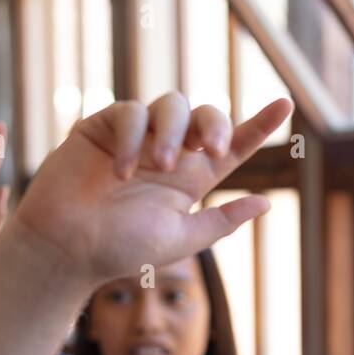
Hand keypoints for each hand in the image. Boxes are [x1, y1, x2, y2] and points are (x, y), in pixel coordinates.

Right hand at [12, 93, 291, 284]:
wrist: (67, 249)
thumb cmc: (120, 250)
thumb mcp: (181, 239)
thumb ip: (222, 220)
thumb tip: (265, 202)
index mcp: (191, 179)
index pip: (232, 146)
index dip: (259, 125)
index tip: (286, 105)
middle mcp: (167, 153)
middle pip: (205, 116)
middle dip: (215, 124)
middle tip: (213, 149)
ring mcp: (136, 137)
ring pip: (171, 105)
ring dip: (172, 132)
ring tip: (158, 166)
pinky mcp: (104, 127)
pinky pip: (130, 112)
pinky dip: (132, 138)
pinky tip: (120, 170)